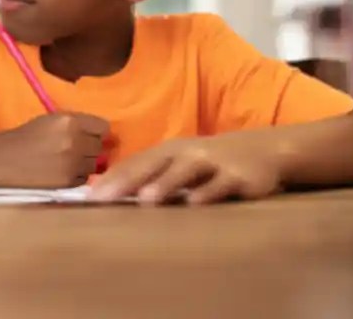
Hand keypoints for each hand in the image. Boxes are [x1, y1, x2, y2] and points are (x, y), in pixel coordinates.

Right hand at [0, 112, 109, 187]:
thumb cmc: (26, 136)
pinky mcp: (69, 182)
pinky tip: (61, 172)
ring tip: (66, 161)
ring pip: (94, 164)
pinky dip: (76, 176)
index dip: (96, 132)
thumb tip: (102, 135)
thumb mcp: (52, 120)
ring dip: (84, 163)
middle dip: (90, 148)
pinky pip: (84, 178)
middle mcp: (75, 141)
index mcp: (70, 121)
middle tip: (74, 149)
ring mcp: (73, 163)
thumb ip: (77, 124)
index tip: (89, 135)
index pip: (103, 127)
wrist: (3, 160)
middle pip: (99, 146)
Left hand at [89, 132, 281, 204]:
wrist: (265, 149)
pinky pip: (221, 185)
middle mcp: (187, 153)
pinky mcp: (238, 177)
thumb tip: (110, 192)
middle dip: (127, 181)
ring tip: (145, 198)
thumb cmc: (211, 161)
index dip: (111, 179)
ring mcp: (213, 163)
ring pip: (185, 172)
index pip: (134, 163)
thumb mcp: (181, 163)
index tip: (88, 197)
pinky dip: (208, 192)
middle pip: (153, 165)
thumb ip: (152, 176)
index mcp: (169, 151)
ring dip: (165, 183)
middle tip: (103, 198)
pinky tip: (195, 203)